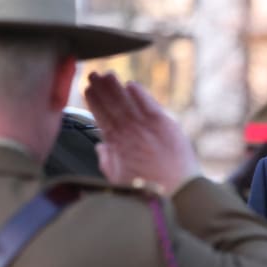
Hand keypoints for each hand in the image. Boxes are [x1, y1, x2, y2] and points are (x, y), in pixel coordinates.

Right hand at [83, 71, 200, 194]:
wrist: (178, 191)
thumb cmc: (149, 189)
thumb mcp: (118, 179)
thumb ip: (107, 160)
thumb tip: (100, 147)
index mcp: (116, 144)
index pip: (100, 116)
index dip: (94, 101)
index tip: (88, 89)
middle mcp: (129, 132)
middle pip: (112, 104)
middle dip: (101, 88)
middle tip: (94, 74)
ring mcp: (147, 126)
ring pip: (128, 101)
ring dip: (116, 86)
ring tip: (108, 75)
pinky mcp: (166, 124)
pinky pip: (149, 103)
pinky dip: (139, 93)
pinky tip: (131, 85)